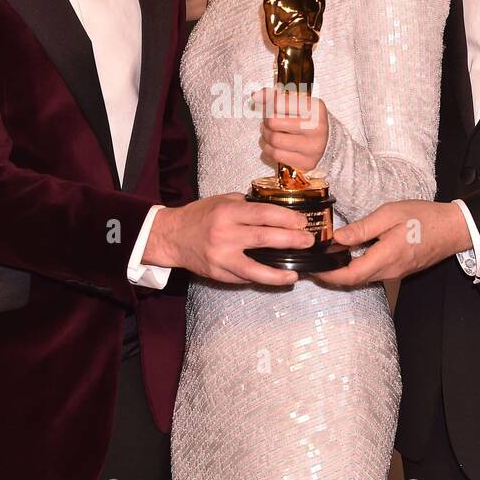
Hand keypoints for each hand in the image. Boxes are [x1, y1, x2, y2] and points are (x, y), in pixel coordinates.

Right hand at [142, 193, 314, 284]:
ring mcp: (221, 258)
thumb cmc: (200, 216)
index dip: (286, 218)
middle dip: (291, 240)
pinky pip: (245, 278)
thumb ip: (247, 206)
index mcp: (227, 213)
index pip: (263, 214)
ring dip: (279, 272)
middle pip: (264, 238)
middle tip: (307, 241)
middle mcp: (224, 235)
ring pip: (256, 269)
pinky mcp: (219, 274)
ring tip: (296, 272)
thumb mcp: (222, 201)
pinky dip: (263, 279)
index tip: (301, 222)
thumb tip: (276, 211)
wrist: (173, 237)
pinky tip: (277, 278)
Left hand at [250, 86, 328, 172]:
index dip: (268, 105)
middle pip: (273, 122)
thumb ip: (276, 97)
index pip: (278, 103)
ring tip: (270, 132)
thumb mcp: (298, 103)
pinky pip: (277, 155)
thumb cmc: (309, 120)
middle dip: (266, 122)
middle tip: (268, 121)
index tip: (268, 107)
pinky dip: (269, 149)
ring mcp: (313, 147)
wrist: (328, 141)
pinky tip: (273, 145)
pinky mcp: (307, 162)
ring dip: (266, 136)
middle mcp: (316, 127)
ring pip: (274, 140)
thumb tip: (256, 96)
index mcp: (315, 108)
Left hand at [313, 200, 471, 285]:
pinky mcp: (398, 270)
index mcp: (385, 257)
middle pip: (353, 280)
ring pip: (363, 278)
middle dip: (331, 275)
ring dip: (343, 272)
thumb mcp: (390, 214)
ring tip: (326, 258)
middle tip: (313, 265)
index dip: (328, 275)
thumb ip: (363, 227)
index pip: (350, 275)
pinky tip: (349, 255)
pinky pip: (373, 273)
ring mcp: (395, 273)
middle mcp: (389, 271)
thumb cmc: (424, 218)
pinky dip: (357, 268)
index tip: (312, 270)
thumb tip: (338, 237)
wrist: (453, 229)